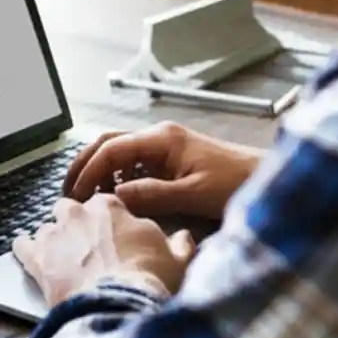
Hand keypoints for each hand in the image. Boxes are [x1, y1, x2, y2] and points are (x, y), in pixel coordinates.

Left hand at [13, 195, 195, 305]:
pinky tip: (25, 251)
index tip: (113, 233)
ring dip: (53, 239)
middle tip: (87, 245)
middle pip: (70, 210)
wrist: (118, 306)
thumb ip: (180, 245)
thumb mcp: (177, 260)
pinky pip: (22, 246)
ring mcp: (54, 235)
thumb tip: (186, 238)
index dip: (109, 219)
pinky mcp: (37, 260)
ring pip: (47, 228)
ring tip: (62, 256)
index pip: (105, 203)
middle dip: (76, 224)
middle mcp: (78, 214)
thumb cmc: (150, 280)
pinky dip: (24, 248)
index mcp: (110, 207)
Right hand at [64, 122, 262, 219]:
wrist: (268, 180)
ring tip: (89, 199)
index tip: (76, 196)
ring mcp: (165, 148)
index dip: (88, 172)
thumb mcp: (194, 194)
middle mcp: (159, 137)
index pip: (111, 149)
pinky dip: (118, 179)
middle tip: (69, 193)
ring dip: (100, 173)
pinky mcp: (171, 161)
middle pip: (108, 144)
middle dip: (85, 166)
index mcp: (162, 138)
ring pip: (119, 154)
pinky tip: (115, 198)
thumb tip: (114, 198)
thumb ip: (153, 195)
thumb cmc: (237, 183)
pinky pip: (134, 165)